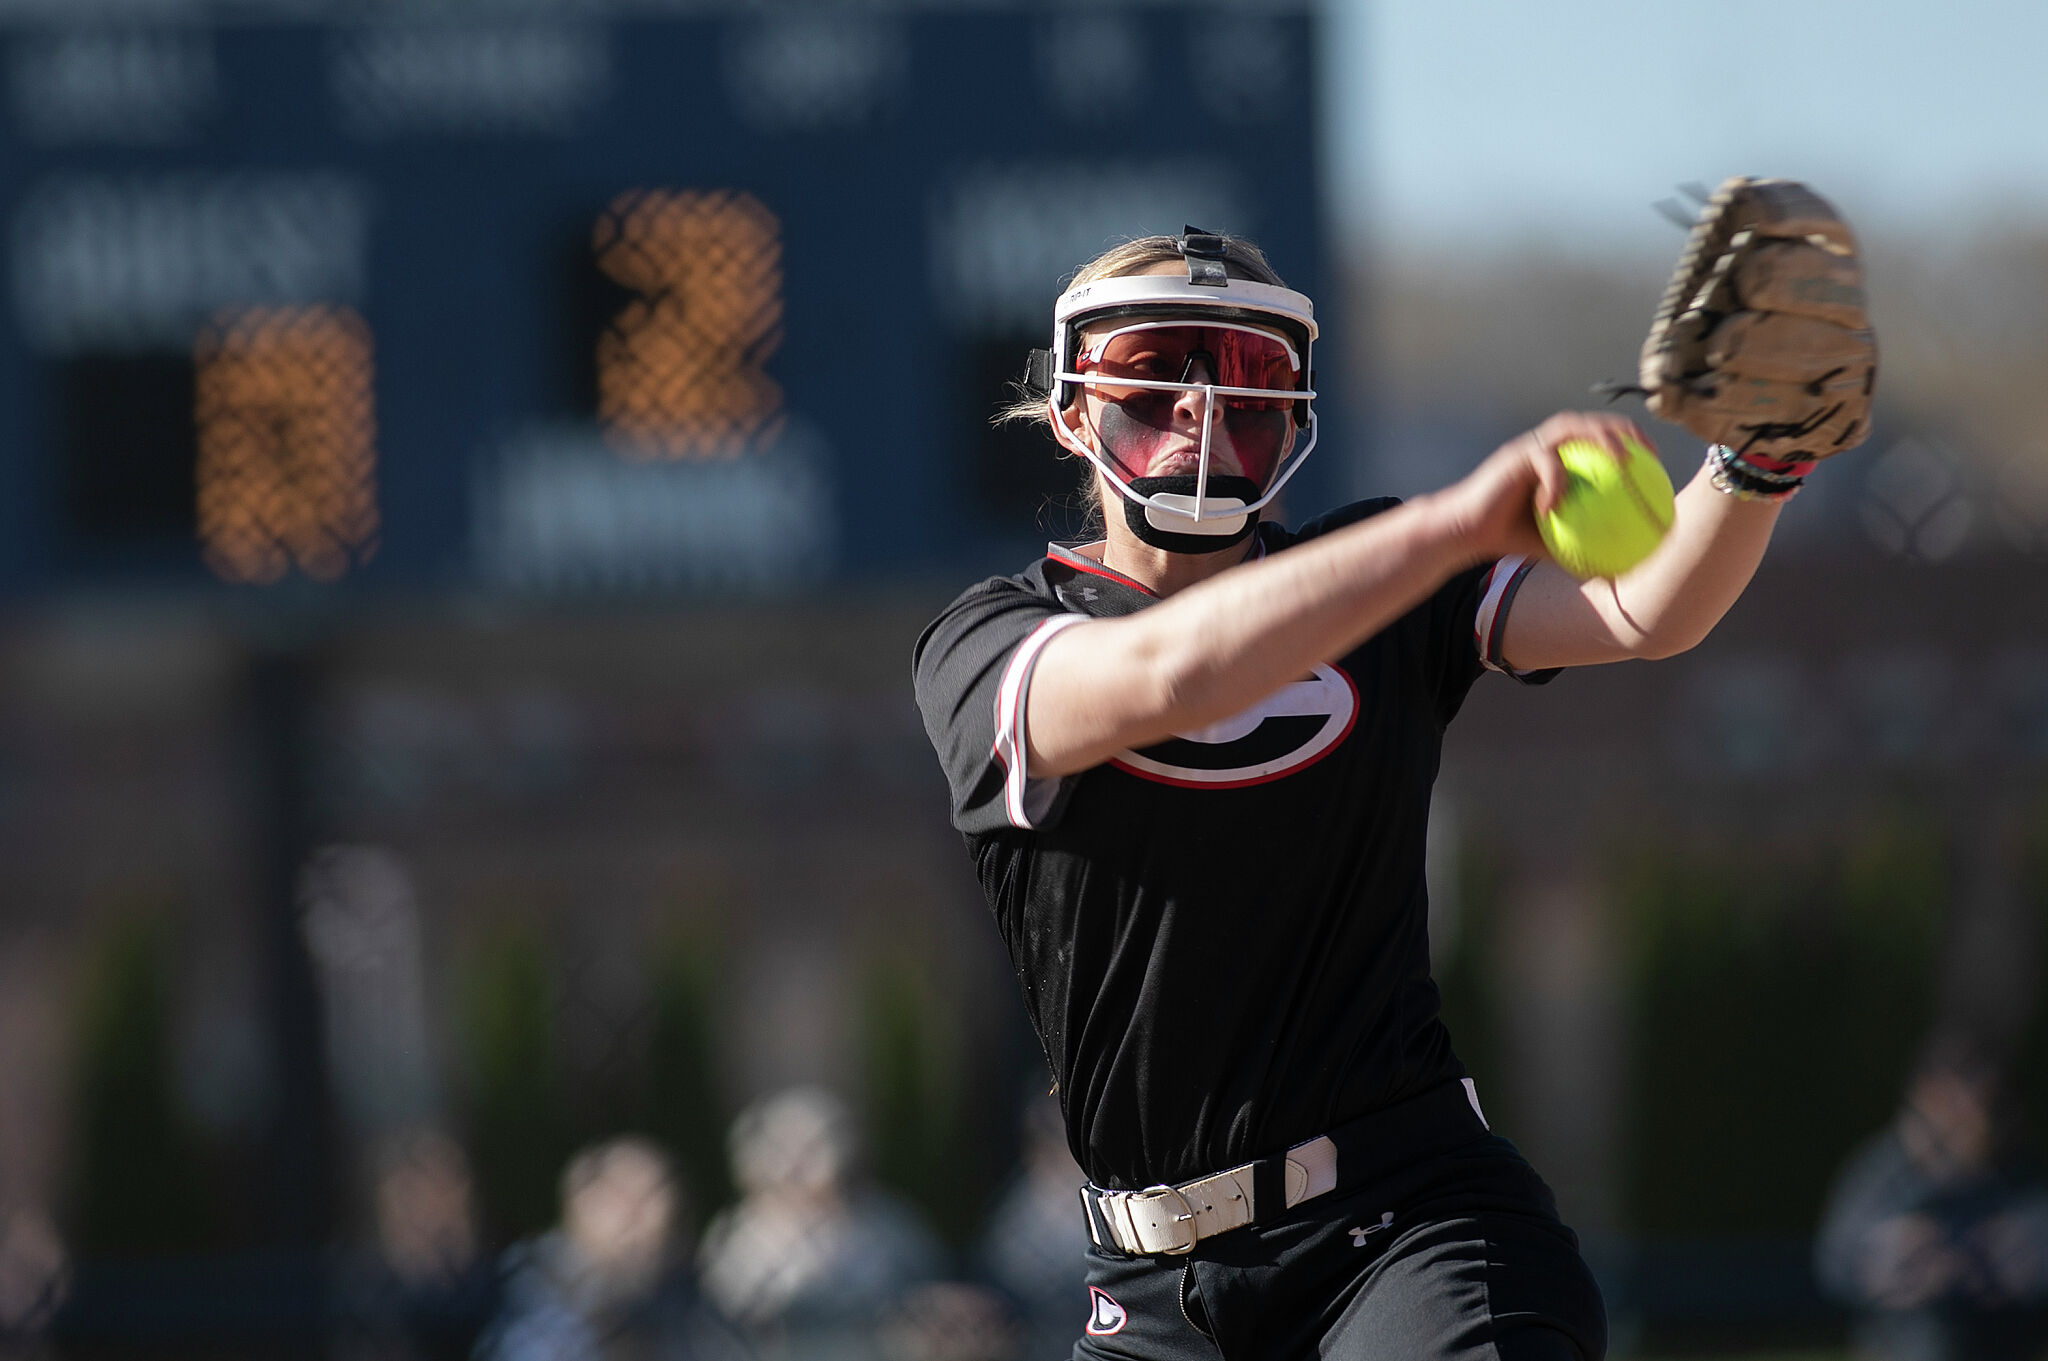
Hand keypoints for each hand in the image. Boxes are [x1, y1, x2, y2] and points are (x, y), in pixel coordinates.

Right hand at [1436, 411, 1651, 564]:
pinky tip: (1556, 506)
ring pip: (1569, 429)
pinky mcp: (1514, 457)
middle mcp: (1545, 447)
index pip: (1598, 439)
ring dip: (1598, 439)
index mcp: (1558, 460)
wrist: (1466, 531)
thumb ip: (1586, 548)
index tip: (1652, 458)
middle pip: (1589, 423)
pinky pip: (1544, 463)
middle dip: (1621, 429)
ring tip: (1620, 460)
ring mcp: (1529, 448)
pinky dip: (1556, 482)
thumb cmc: (1509, 537)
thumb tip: (1620, 572)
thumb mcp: (1555, 546)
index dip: (1629, 441)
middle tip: (1645, 450)